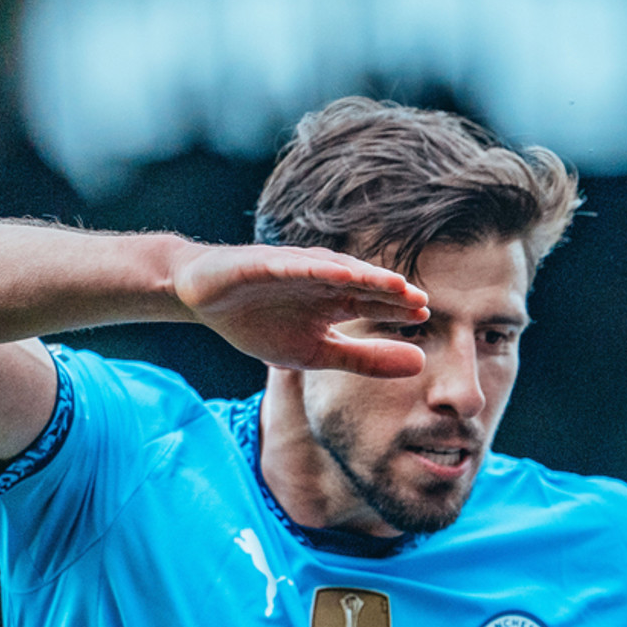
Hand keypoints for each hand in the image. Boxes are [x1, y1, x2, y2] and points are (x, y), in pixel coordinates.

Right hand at [171, 244, 429, 375]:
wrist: (201, 298)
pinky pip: (291, 264)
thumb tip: (421, 364)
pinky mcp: (262, 262)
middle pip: (363, 285)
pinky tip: (338, 273)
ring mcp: (293, 267)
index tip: (425, 316)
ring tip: (394, 284)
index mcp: (335, 301)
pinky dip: (315, 268)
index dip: (398, 308)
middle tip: (421, 301)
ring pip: (335, 270)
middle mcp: (321, 279)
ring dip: (365, 276)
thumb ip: (365, 360)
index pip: (374, 303)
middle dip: (390, 292)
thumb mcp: (315, 353)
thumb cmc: (259, 323)